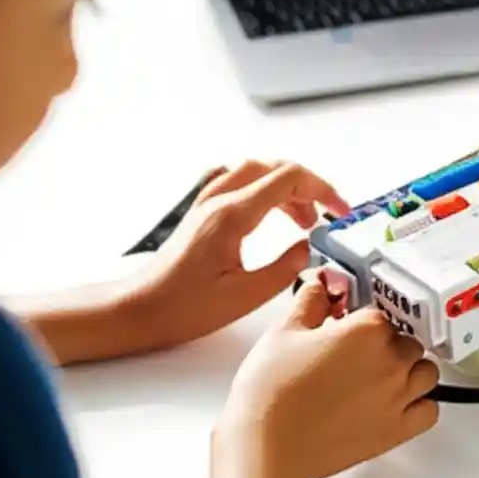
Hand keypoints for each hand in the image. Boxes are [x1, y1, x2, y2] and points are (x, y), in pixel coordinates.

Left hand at [122, 160, 351, 351]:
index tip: (339, 210)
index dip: (322, 190)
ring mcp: (207, 203)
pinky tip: (272, 214)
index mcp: (231, 216)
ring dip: (287, 188)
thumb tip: (310, 249)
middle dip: (309, 186)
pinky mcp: (202, 213)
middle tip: (328, 214)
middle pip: (274, 168)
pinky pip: (239, 182)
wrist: (139, 309)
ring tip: (305, 220)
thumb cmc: (182, 307)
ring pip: (257, 171)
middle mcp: (218, 201)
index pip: (288, 179)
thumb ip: (286, 268)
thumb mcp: (245, 296)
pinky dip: (265, 190)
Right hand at [216, 276, 439, 477]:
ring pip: (426, 373)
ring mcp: (397, 397)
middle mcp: (390, 361)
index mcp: (367, 330)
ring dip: (409, 371)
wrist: (267, 447)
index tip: (345, 331)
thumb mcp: (283, 333)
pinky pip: (429, 412)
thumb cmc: (272, 394)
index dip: (359, 322)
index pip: (379, 314)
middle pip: (407, 342)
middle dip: (385, 346)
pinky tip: (396, 404)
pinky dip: (419, 406)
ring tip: (379, 378)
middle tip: (356, 357)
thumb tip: (318, 289)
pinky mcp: (396, 431)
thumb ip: (309, 303)